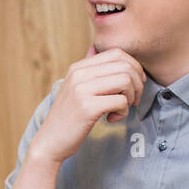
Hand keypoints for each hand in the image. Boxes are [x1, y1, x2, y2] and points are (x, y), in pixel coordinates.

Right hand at [29, 44, 145, 163]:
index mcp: (78, 68)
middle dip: (137, 83)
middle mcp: (79, 75)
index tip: (135, 84)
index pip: (117, 53)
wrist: (50, 141)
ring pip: (126, 81)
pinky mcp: (88, 108)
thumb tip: (94, 48)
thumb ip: (86, 69)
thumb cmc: (67, 117)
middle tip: (133, 99)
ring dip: (132, 96)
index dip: (134, 67)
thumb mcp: (73, 87)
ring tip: (122, 108)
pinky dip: (123, 112)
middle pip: (125, 65)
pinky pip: (121, 101)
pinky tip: (112, 119)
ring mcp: (82, 90)